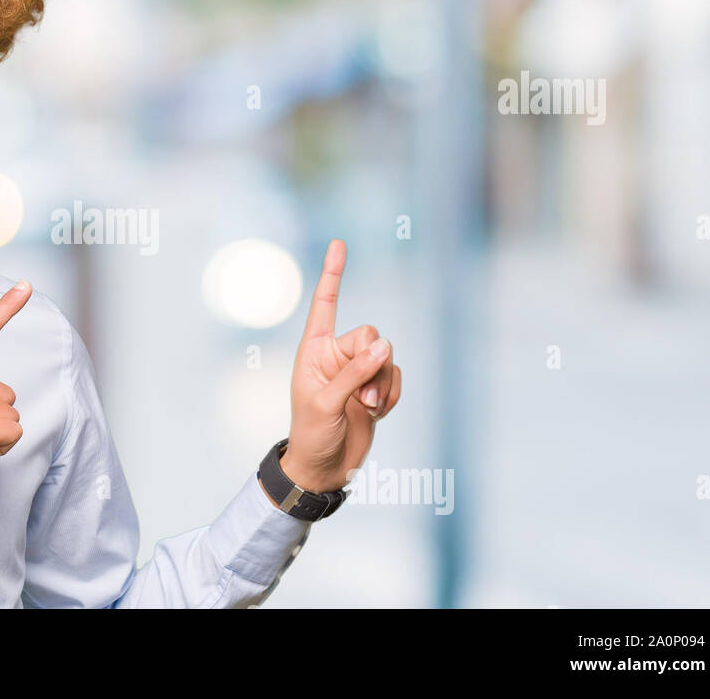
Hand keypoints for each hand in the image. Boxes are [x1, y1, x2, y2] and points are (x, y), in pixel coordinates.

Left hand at [282, 240, 401, 494]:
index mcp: (314, 350)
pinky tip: (375, 413)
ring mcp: (358, 371)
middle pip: (370, 334)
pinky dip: (391, 396)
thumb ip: (355, 372)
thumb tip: (385, 345)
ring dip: (381, 385)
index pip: (325, 305)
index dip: (332, 274)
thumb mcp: (327, 402)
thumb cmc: (313, 433)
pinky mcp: (375, 388)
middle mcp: (336, 355)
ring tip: (364, 409)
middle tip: (360, 394)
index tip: (338, 243)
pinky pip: (396, 377)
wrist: (325, 466)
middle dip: (371, 363)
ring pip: (387, 357)